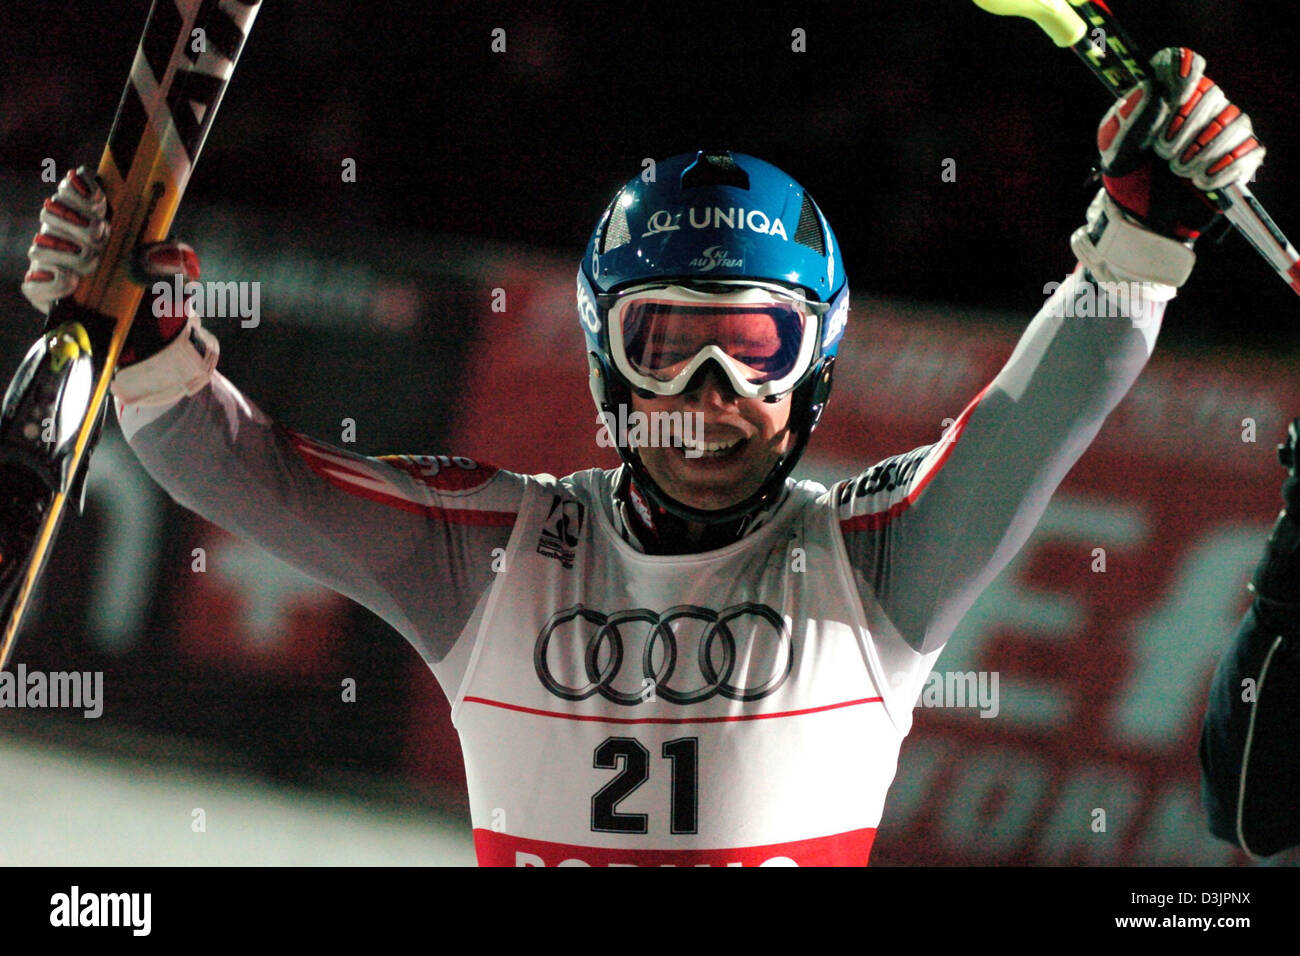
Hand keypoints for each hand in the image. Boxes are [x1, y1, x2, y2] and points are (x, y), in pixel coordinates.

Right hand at [22, 164, 201, 365]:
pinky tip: (70, 284)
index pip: (78, 187)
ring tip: (90, 263)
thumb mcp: (178, 277)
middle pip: (54, 209)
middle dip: (75, 218)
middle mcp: (76, 238)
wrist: (152, 337)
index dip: (81, 186)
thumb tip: (152, 256)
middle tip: (100, 235)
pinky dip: (48, 282)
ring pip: (41, 243)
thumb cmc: (162, 297)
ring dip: (65, 250)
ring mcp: (60, 265)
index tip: (100, 200)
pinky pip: (34, 283)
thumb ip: (175, 260)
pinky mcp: (50, 295)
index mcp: (105, 221)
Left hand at [1097, 47, 1265, 242]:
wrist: (1143, 214)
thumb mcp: (1116, 152)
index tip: (1175, 93)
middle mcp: (1200, 105)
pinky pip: (1249, 150)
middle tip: (1162, 152)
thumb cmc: (1130, 175)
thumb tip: (1153, 91)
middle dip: (1185, 125)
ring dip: (1203, 150)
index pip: (1180, 61)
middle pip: (1210, 93)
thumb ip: (1129, 121)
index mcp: (1165, 95)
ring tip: (1178, 171)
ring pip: (1234, 122)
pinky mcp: (1241, 156)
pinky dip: (1225, 167)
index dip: (1183, 71)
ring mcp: (1224, 129)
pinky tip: (1201, 181)